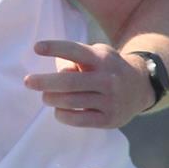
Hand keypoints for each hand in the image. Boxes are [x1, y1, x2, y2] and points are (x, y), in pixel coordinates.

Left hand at [23, 39, 155, 128]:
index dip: (55, 48)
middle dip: (45, 82)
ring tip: (46, 97)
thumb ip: (78, 59)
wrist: (140, 88)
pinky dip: (62, 115)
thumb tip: (56, 74)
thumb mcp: (99, 55)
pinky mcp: (108, 119)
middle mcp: (107, 79)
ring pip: (70, 101)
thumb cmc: (108, 68)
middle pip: (68, 81)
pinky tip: (59, 110)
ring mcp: (109, 100)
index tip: (36, 47)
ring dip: (52, 99)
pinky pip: (77, 119)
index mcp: (102, 59)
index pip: (75, 51)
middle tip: (28, 82)